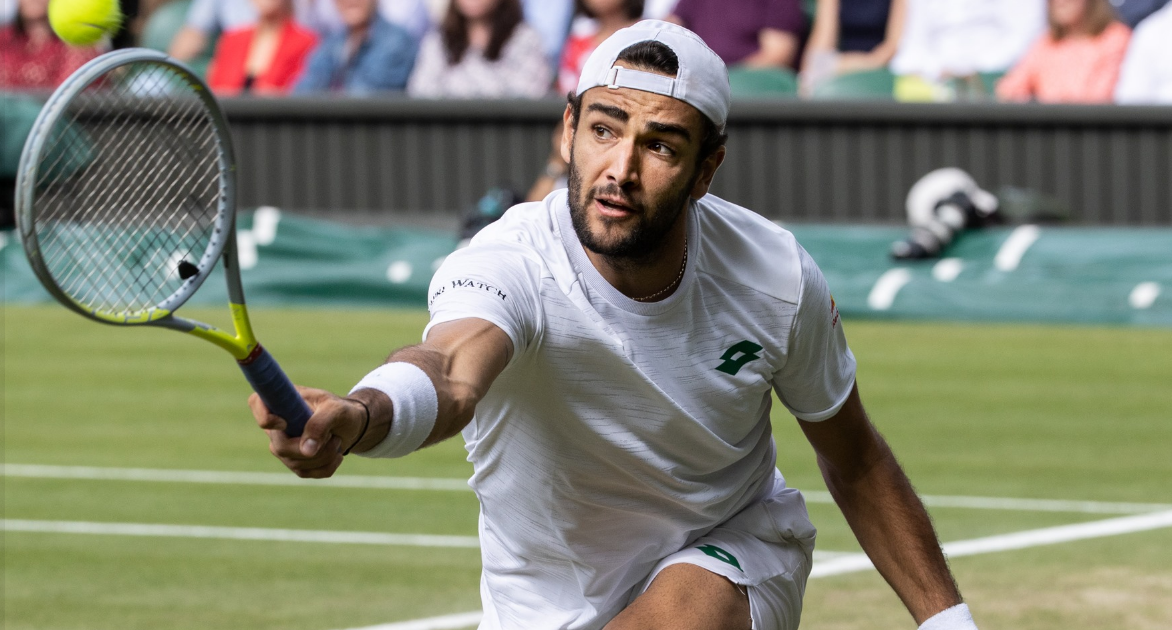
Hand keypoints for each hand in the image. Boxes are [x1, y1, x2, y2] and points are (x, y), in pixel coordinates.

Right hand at [249, 387, 366, 478]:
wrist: (351, 425)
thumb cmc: (341, 411)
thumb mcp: (336, 410)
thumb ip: (321, 424)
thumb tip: (306, 451)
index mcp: (282, 400)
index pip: (256, 403)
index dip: (265, 417)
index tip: (285, 423)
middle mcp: (276, 425)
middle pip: (280, 447)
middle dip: (312, 446)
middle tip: (333, 436)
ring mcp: (282, 446)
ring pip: (295, 463)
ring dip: (324, 456)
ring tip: (336, 441)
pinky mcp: (294, 462)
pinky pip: (305, 473)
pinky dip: (326, 467)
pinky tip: (335, 455)